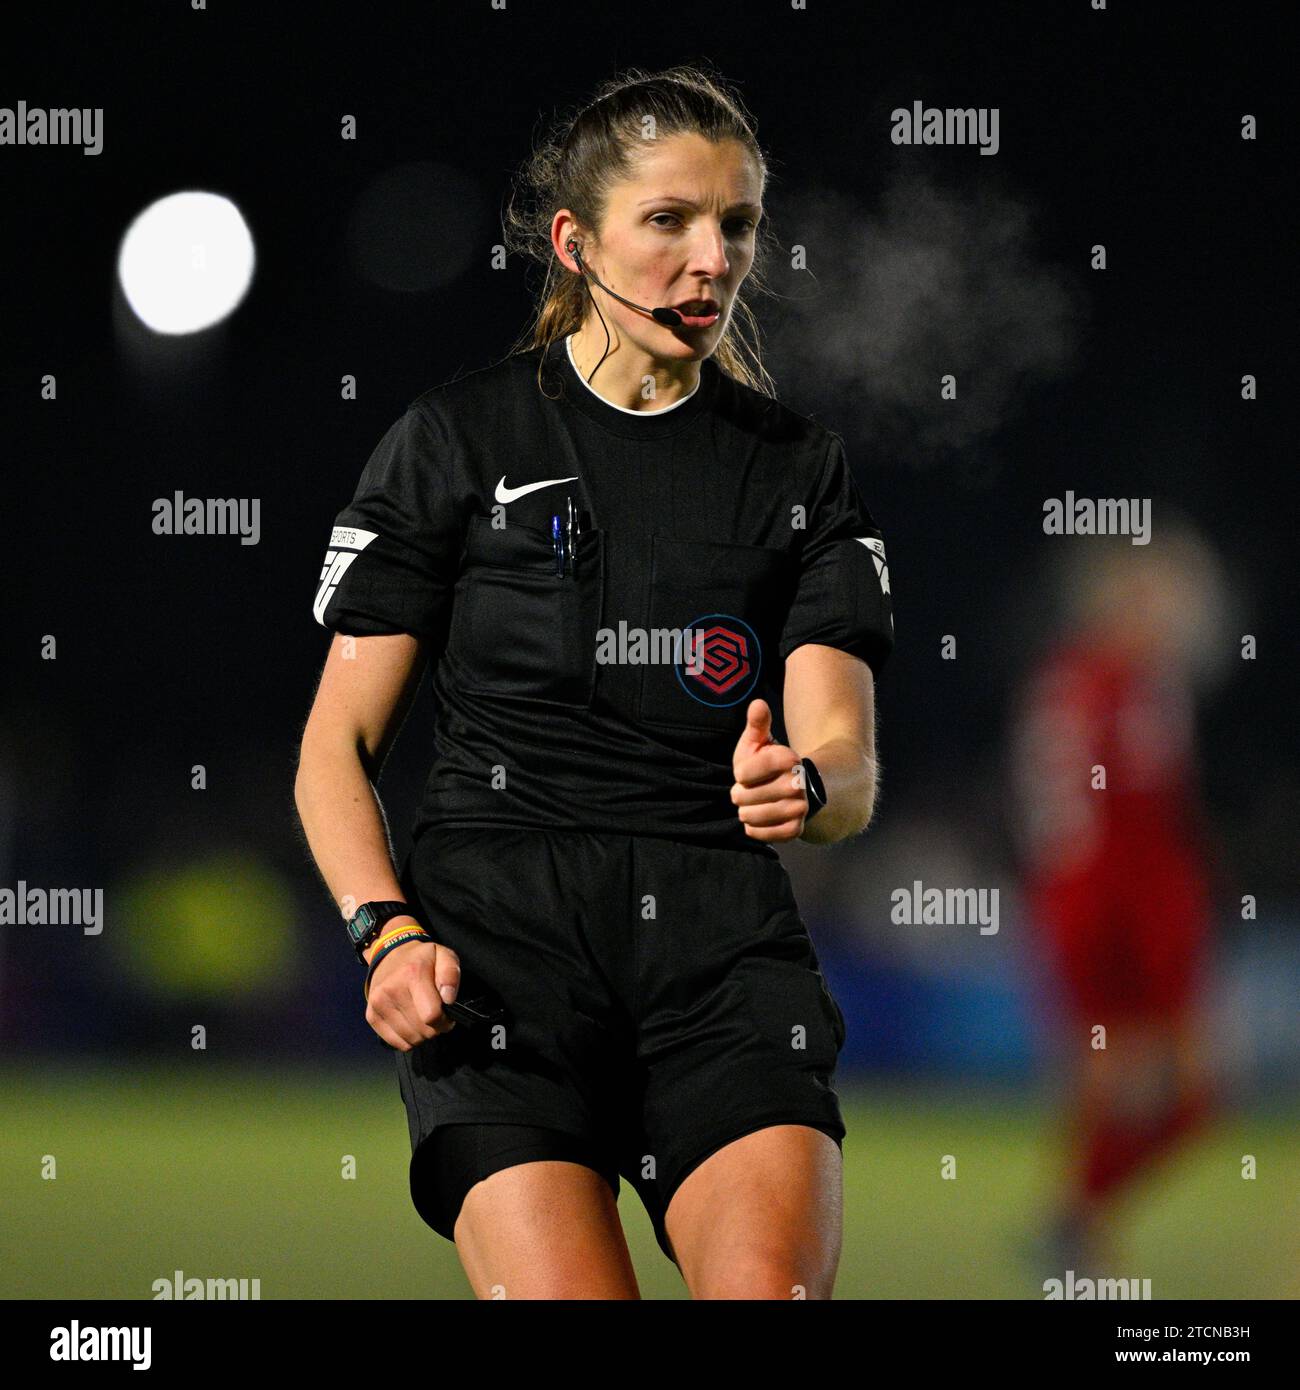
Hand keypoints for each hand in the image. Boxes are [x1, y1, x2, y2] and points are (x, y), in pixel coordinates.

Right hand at [364, 935, 460, 1050]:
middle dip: (435, 1028)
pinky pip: (395, 1043)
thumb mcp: (443, 955)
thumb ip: (450, 974)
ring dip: (421, 1035)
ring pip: (410, 1040)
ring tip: (423, 1019)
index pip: (432, 1015)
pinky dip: (407, 1039)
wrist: (388, 956)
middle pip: (422, 1031)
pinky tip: (410, 1024)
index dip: (445, 1021)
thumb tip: (448, 999)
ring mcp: (379, 1004)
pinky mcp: (371, 1016)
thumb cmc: (421, 959)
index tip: (447, 1015)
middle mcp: (392, 990)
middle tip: (435, 1016)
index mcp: (412, 974)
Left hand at [730, 698, 807, 842]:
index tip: (748, 772)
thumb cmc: (768, 764)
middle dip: (741, 794)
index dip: (740, 774)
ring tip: (755, 803)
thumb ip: (757, 723)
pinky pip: (760, 834)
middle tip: (751, 790)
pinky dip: (754, 828)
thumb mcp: (761, 742)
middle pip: (743, 796)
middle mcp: (797, 784)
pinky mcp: (795, 830)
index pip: (743, 773)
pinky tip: (760, 818)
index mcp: (788, 759)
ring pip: (749, 816)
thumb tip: (757, 704)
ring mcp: (798, 809)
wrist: (797, 790)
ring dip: (746, 811)